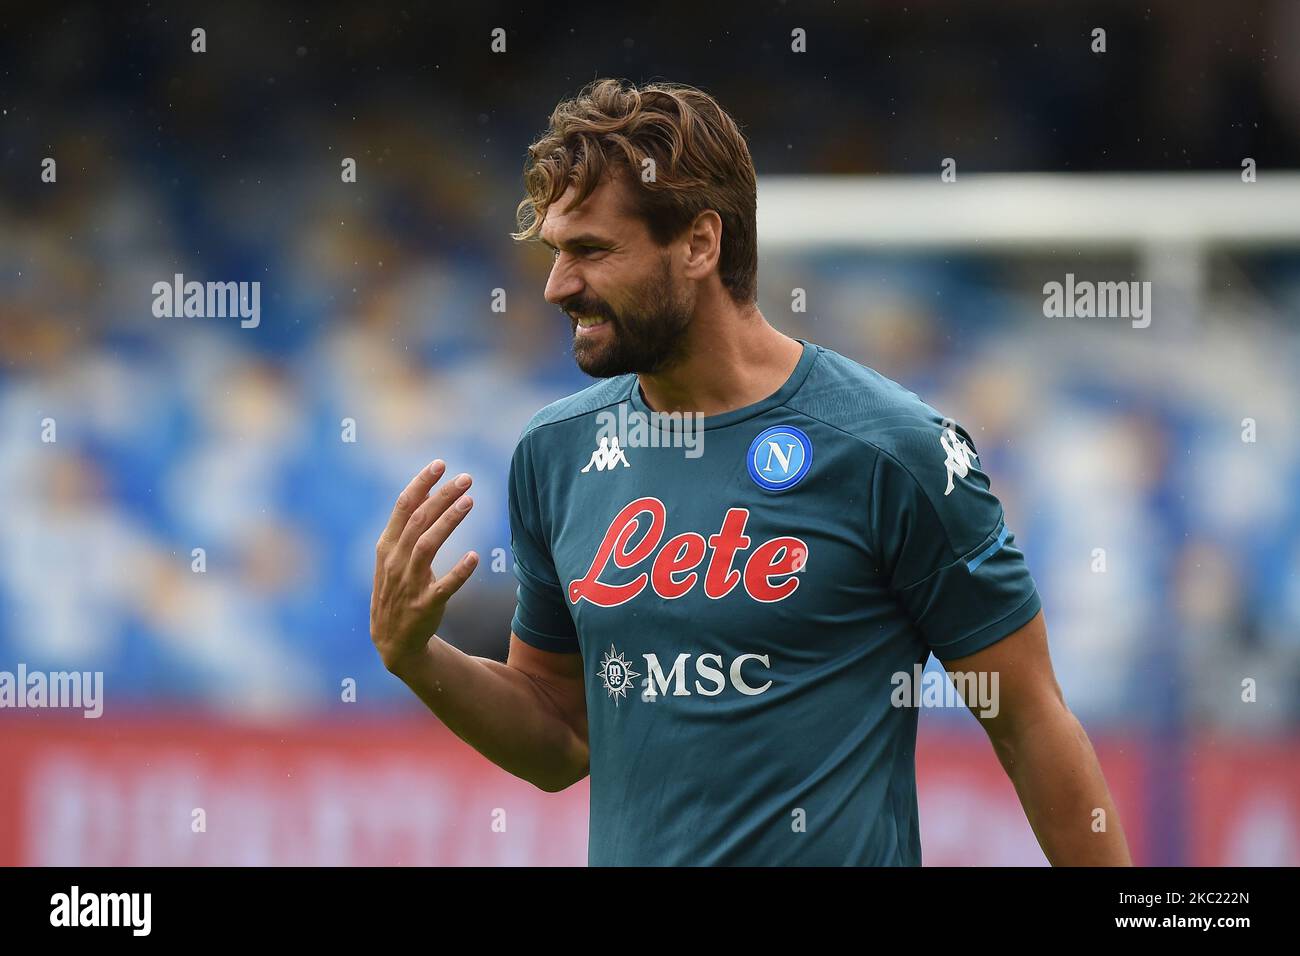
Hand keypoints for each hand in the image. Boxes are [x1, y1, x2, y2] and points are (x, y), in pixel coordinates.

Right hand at [370, 460, 478, 673]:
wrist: (393, 641)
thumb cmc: (397, 589)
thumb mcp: (394, 555)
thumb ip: (409, 524)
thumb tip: (427, 487)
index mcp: (387, 546)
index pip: (403, 507)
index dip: (421, 483)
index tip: (441, 463)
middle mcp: (395, 562)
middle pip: (419, 521)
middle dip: (442, 496)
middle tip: (466, 477)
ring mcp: (408, 585)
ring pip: (427, 546)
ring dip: (448, 522)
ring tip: (470, 501)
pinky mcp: (425, 606)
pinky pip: (444, 587)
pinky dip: (459, 572)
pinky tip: (474, 557)